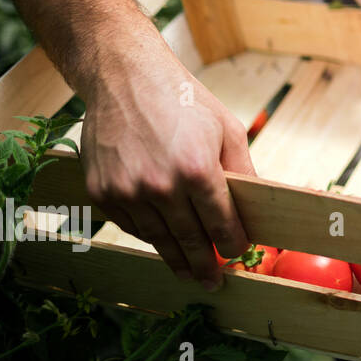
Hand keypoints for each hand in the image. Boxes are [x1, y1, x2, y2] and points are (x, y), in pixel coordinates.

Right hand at [81, 39, 254, 288]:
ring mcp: (127, 192)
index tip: (240, 254)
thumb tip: (257, 204)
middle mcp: (160, 186)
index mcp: (197, 170)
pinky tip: (162, 240)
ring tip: (189, 272)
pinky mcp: (102, 192)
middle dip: (206, 265)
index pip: (221, 223)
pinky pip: (131, 226)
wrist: (125, 79)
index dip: (233, 244)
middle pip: (189, 240)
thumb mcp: (226, 129)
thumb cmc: (183, 100)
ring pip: (158, 238)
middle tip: (214, 282)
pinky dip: (149, 235)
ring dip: (175, 258)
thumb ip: (243, 170)